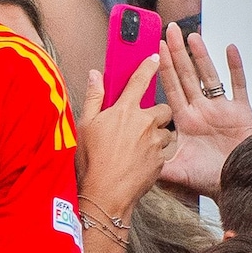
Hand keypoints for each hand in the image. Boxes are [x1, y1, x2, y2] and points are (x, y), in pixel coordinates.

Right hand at [77, 55, 173, 215]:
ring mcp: (156, 142)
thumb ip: (94, 98)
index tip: (156, 57)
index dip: (149, 66)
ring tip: (141, 145)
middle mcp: (145, 123)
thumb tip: (95, 75)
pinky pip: (165, 151)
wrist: (106, 195)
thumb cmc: (92, 162)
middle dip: (156, 113)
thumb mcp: (85, 126)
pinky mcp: (162, 160)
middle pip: (162, 107)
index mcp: (126, 110)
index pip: (140, 80)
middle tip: (141, 122)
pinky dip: (157, 153)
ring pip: (166, 131)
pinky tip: (141, 161)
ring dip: (158, 134)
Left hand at [157, 23, 251, 196]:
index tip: (154, 50)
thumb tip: (132, 160)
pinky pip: (238, 85)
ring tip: (191, 36)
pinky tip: (230, 50)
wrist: (237, 185)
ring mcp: (220, 109)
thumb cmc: (210, 179)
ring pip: (208, 76)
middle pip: (187, 76)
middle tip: (169, 30)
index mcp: (185, 120)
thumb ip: (157, 163)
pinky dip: (235, 67)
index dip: (162, 69)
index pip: (170, 88)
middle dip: (177, 53)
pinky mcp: (240, 112)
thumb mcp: (177, 170)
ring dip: (200, 56)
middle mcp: (201, 111)